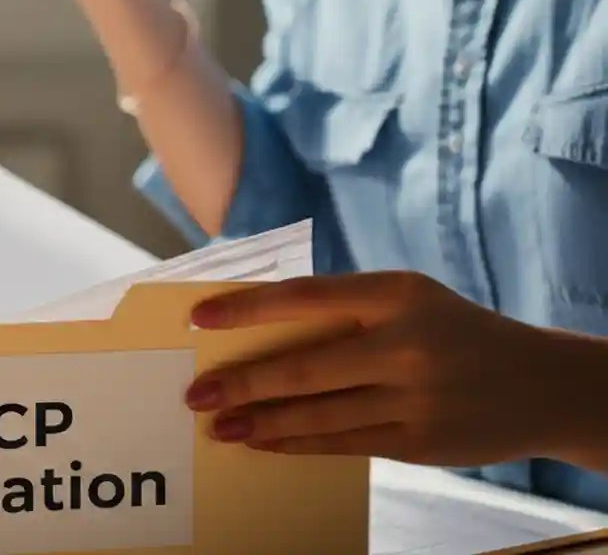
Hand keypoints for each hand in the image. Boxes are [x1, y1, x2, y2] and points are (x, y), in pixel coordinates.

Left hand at [183, 272, 568, 466]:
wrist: (541, 384)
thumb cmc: (451, 331)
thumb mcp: (409, 301)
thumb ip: (344, 311)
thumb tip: (257, 333)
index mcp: (396, 294)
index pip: (306, 298)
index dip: (247, 309)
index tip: (198, 318)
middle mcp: (405, 344)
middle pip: (304, 367)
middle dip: (243, 383)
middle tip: (196, 394)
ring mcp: (414, 397)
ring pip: (318, 414)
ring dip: (261, 422)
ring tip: (219, 426)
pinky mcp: (419, 442)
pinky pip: (342, 443)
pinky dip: (296, 443)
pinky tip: (264, 442)